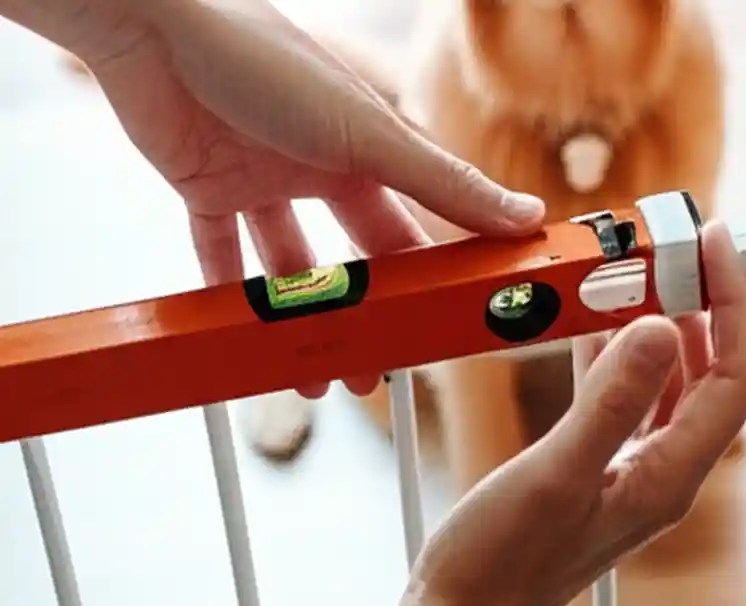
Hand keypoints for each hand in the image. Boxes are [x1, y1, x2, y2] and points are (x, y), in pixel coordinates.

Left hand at [75, 0, 545, 397]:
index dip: (441, 273)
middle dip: (373, 312)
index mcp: (373, 149)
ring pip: (295, 265)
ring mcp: (266, 179)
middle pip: (360, 256)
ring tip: (315, 371)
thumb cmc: (270, 64)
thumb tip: (527, 216)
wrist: (157, 29)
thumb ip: (446, 185)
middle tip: (382, 364)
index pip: (422, 223)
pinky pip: (222, 252)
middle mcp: (324, 165)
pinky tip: (242, 335)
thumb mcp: (371, 137)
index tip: (458, 318)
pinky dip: (228, 294)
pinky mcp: (208, 187)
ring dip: (304, 316)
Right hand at [346, 220, 745, 605]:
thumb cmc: (501, 566)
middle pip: (712, 373)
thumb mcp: (557, 473)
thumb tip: (663, 330)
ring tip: (635, 274)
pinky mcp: (597, 468)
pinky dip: (616, 354)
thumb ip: (612, 401)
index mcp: (669, 475)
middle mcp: (662, 471)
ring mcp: (632, 470)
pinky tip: (592, 325)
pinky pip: (624, 397)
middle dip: (703, 305)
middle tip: (673, 250)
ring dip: (659, 326)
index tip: (715, 246)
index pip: (738, 376)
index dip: (736, 306)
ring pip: (668, 382)